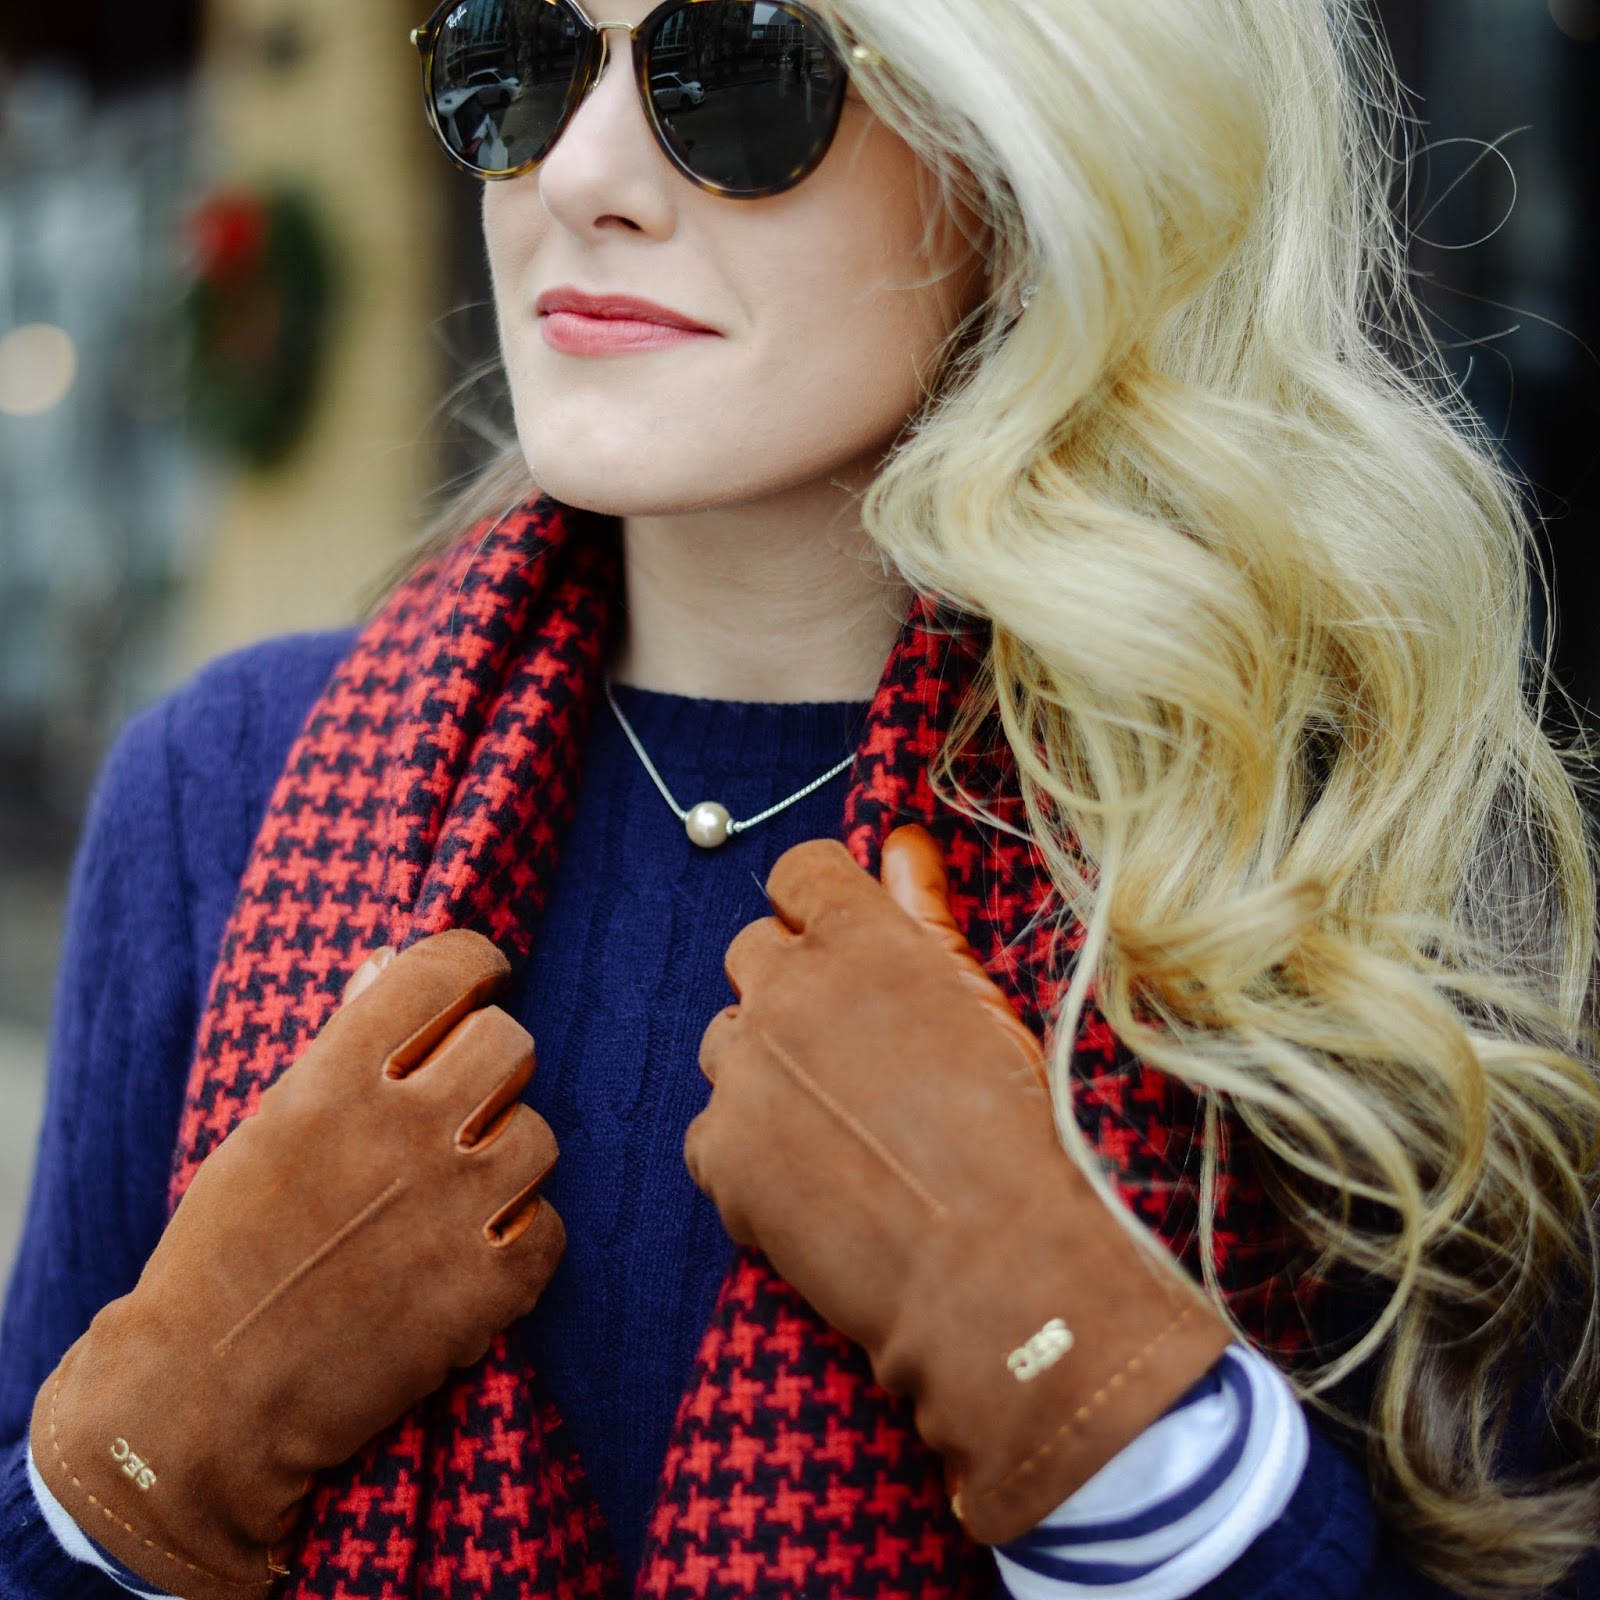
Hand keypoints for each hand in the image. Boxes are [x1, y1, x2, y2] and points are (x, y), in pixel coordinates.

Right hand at [31, 930, 563, 1599]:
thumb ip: (343, 1042)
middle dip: (492, 1066)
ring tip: (455, 1196)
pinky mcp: (485, 1290)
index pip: (446, 970)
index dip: (475, 968)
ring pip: (540, 1136)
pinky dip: (519, 1243)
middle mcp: (402, 1130)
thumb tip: (388, 961)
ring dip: (506, 1161)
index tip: (479, 987)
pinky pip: (549, 1228)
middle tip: (461, 1105)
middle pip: (511, 1043)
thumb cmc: (227, 1252)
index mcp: (336, 1079)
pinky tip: (471, 1257)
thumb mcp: (270, 1127)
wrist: (199, 1402)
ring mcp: (450, 1209)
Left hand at [685, 826, 1231, 1545]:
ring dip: (764, 1065)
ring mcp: (745, 1071)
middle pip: (752, 951)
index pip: (800, 874)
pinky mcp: (718, 1149)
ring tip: (833, 1122)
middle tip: (847, 1049)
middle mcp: (789, 990)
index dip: (819, 905)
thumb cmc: (1013, 1135)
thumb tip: (901, 844)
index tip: (838, 942)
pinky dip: (746, 1146)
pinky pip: (712, 1124)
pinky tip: (808, 1178)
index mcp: (862, 943)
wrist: (995, 1274)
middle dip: (791, 987)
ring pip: (727, 1037)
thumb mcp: (981, 1008)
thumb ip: (927, 916)